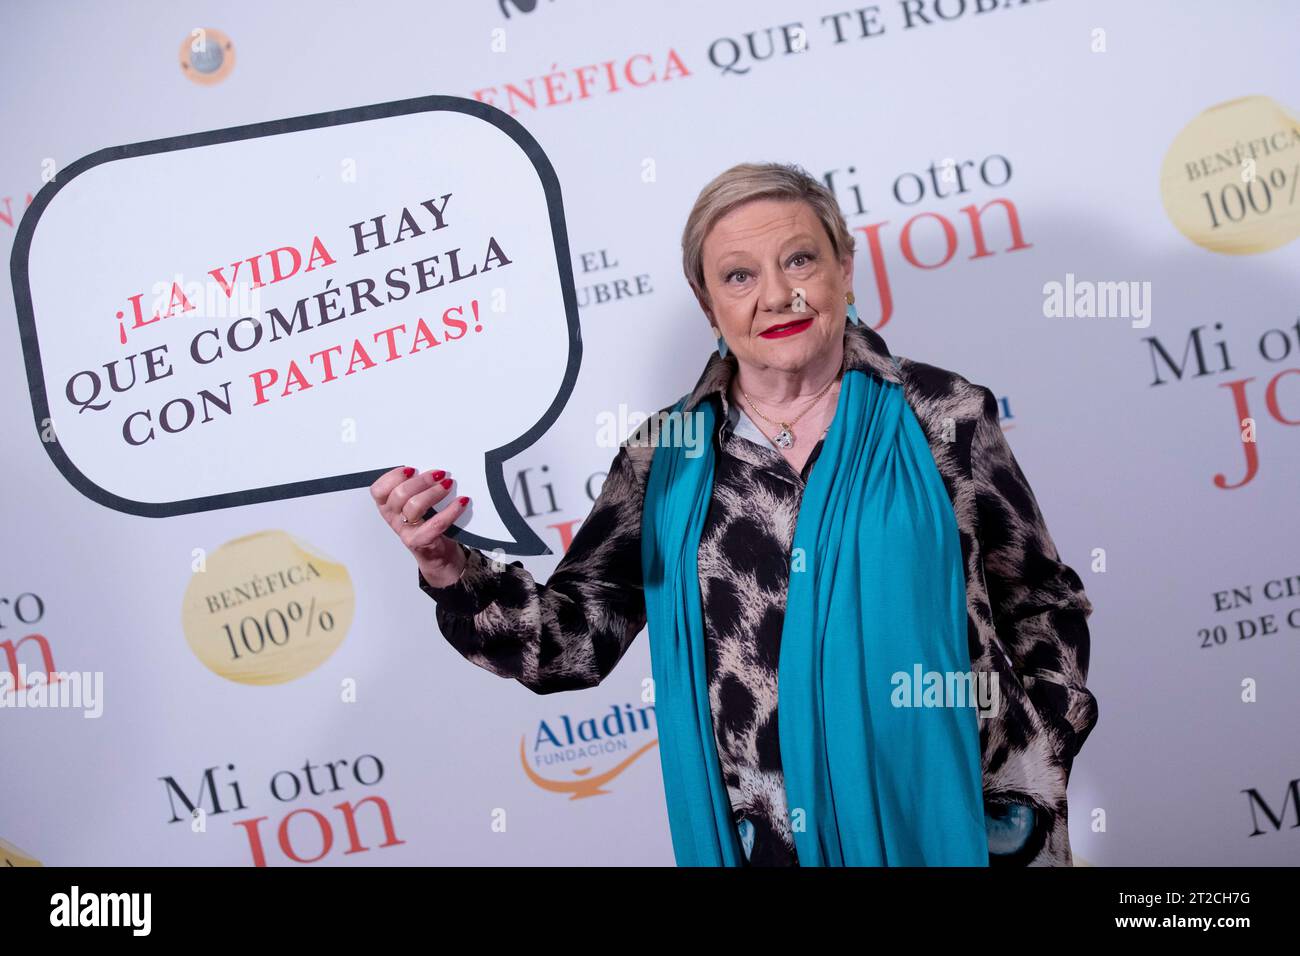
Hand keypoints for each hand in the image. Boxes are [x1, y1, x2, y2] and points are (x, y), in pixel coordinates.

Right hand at [371, 466, 469, 587]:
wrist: (438, 555)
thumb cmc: (427, 525)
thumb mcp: (416, 505)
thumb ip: (417, 488)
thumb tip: (432, 469)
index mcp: (388, 507)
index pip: (378, 490)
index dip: (393, 477)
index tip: (411, 469)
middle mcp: (394, 519)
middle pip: (399, 495)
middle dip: (421, 481)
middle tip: (439, 475)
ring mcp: (406, 531)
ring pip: (414, 507)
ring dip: (434, 492)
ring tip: (448, 485)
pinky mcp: (422, 542)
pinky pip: (436, 524)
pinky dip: (451, 510)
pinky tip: (461, 502)